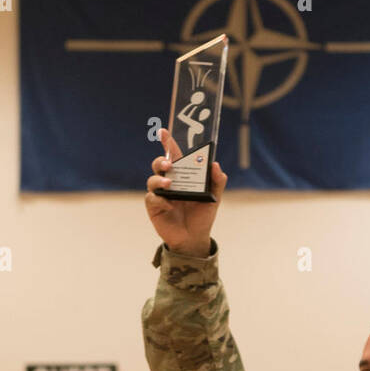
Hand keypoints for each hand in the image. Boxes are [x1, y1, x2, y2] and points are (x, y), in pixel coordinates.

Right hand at [145, 127, 226, 256]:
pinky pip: (152, 198)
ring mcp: (160, 194)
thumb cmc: (202, 216)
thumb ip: (217, 181)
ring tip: (169, 184)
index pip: (174, 155)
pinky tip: (169, 204)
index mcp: (183, 175)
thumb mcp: (214, 198)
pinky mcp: (154, 207)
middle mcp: (169, 181)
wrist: (194, 238)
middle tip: (169, 164)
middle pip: (159, 164)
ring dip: (160, 179)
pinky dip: (159, 199)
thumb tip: (216, 165)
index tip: (164, 132)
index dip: (168, 142)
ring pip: (152, 179)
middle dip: (161, 160)